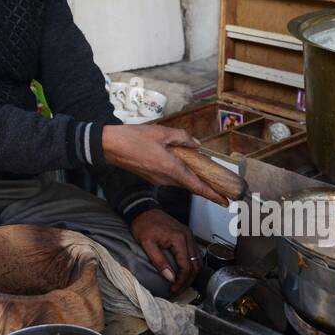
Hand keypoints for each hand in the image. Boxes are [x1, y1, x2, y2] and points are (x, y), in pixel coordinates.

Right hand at [102, 123, 226, 204]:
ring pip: (181, 181)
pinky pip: (171, 177)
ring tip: (204, 171)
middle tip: (220, 184)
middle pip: (190, 185)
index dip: (212, 195)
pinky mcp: (151, 177)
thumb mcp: (161, 132)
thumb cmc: (133, 138)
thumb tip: (196, 145)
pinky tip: (182, 163)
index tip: (225, 201)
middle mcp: (165, 179)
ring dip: (192, 178)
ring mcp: (157, 180)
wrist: (109, 146)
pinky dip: (181, 173)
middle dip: (206, 186)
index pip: (196, 186)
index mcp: (170, 168)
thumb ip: (182, 138)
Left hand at [130, 208, 200, 293]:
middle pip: (196, 265)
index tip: (173, 289)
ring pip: (198, 260)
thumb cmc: (143, 225)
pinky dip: (192, 264)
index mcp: (179, 239)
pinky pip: (195, 253)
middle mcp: (188, 237)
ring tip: (181, 283)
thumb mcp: (147, 245)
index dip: (181, 280)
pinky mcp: (187, 235)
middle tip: (178, 289)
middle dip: (188, 280)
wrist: (143, 209)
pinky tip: (184, 271)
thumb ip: (159, 262)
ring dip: (192, 273)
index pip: (186, 266)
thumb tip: (170, 278)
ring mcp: (189, 235)